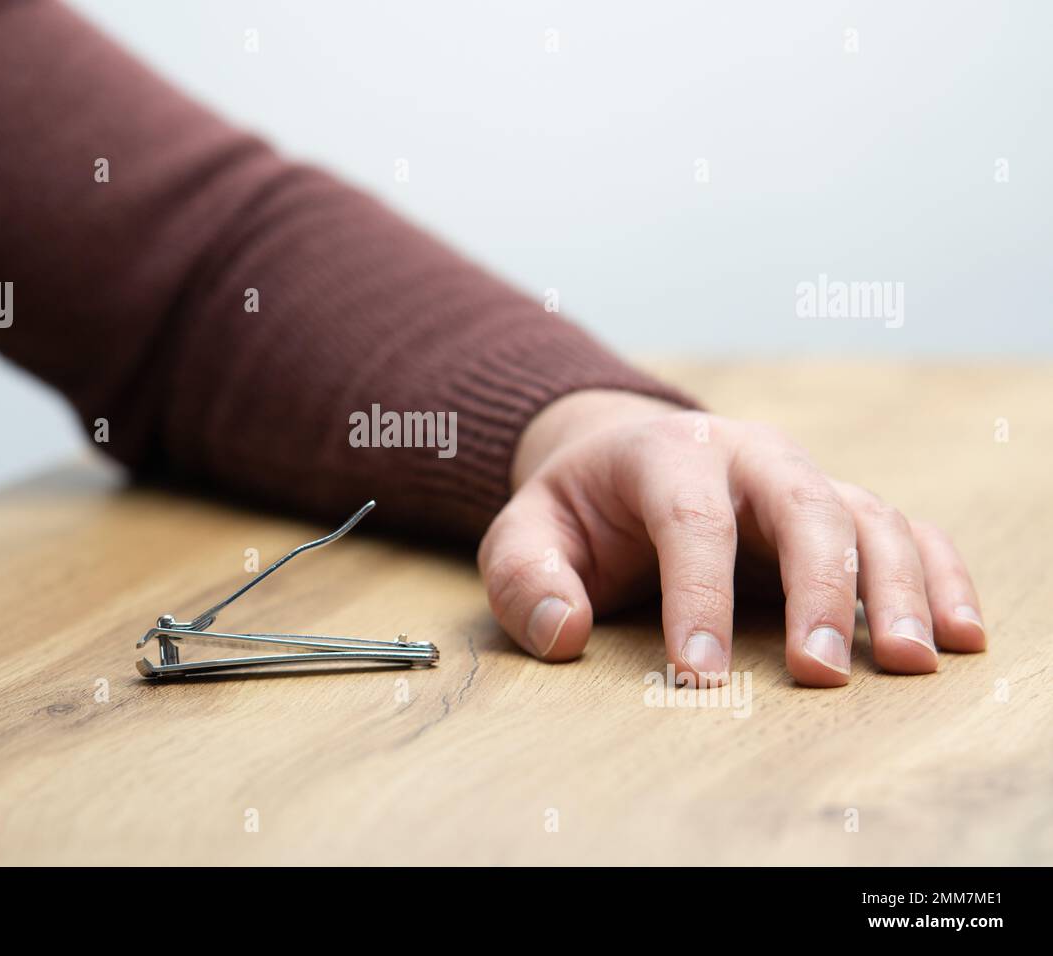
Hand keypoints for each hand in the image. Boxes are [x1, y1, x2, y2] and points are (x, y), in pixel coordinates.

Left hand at [478, 389, 985, 686]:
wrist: (622, 462)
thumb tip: (565, 634)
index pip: (691, 521)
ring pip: (866, 515)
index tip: (699, 677)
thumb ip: (526, 581)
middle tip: (819, 673)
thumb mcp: (523, 536)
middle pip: (800, 506)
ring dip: (895, 588)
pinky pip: (904, 531)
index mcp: (666, 454)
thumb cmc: (577, 512)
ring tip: (909, 663)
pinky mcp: (837, 508)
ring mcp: (801, 479)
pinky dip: (938, 576)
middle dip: (817, 588)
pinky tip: (959, 633)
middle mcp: (747, 457)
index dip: (698, 598)